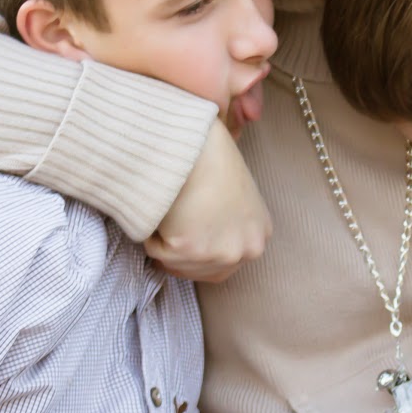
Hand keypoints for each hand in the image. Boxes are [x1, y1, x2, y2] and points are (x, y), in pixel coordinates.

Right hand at [146, 120, 271, 281]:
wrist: (197, 141)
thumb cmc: (211, 156)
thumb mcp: (236, 195)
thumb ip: (227, 222)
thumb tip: (205, 235)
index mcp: (260, 235)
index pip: (223, 265)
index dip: (196, 249)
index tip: (186, 228)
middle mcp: (248, 249)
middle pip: (200, 271)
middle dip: (180, 252)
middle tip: (175, 219)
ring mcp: (221, 252)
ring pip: (175, 264)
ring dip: (165, 240)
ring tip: (173, 207)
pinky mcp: (190, 249)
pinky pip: (155, 251)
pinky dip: (151, 232)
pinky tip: (165, 206)